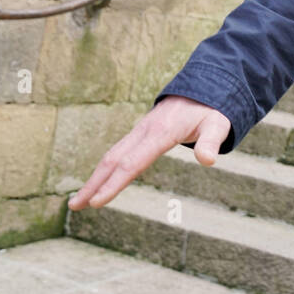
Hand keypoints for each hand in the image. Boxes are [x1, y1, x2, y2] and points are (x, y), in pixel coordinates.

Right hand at [67, 95, 231, 209]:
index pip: (132, 162)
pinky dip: (105, 168)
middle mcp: (144, 132)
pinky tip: (99, 181)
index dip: (113, 184)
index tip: (97, 202)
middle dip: (93, 184)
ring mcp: (140, 132)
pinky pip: (118, 152)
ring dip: (94, 178)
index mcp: (161, 132)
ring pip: (112, 155)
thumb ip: (212, 142)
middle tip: (75, 206)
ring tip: (79, 201)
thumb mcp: (218, 124)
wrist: (203, 86)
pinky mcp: (140, 133)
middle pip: (113, 160)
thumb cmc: (211, 109)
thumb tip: (208, 160)